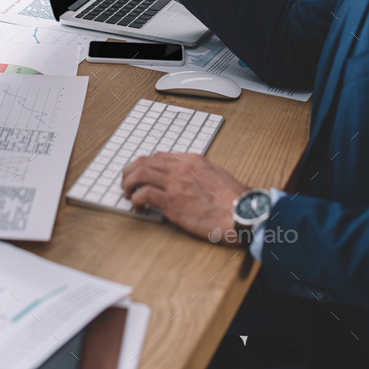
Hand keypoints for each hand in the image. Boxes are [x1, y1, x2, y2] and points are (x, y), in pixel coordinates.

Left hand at [121, 152, 246, 240]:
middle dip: (130, 170)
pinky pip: (144, 194)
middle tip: (126, 182)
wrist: (242, 213)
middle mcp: (181, 167)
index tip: (142, 173)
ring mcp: (175, 183)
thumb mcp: (217, 175)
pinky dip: (135, 199)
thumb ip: (200, 173)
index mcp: (192, 160)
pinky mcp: (172, 202)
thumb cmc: (234, 199)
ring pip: (140, 173)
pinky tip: (136, 206)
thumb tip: (191, 179)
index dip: (146, 164)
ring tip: (126, 193)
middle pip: (145, 161)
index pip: (160, 155)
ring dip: (128, 182)